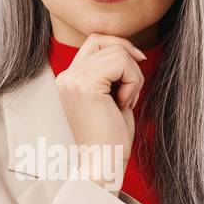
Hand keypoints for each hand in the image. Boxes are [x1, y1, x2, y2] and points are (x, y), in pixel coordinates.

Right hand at [54, 33, 148, 188]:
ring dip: (133, 76)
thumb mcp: (111, 95)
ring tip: (126, 101)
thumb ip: (112, 71)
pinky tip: (124, 103)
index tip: (137, 64)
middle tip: (130, 92)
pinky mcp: (86, 85)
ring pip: (118, 52)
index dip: (120, 46)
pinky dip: (133, 82)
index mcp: (69, 78)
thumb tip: (132, 49)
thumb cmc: (112, 135)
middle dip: (129, 63)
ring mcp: (73, 80)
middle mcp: (66, 76)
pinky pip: (122, 64)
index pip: (95, 40)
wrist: (104, 163)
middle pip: (107, 42)